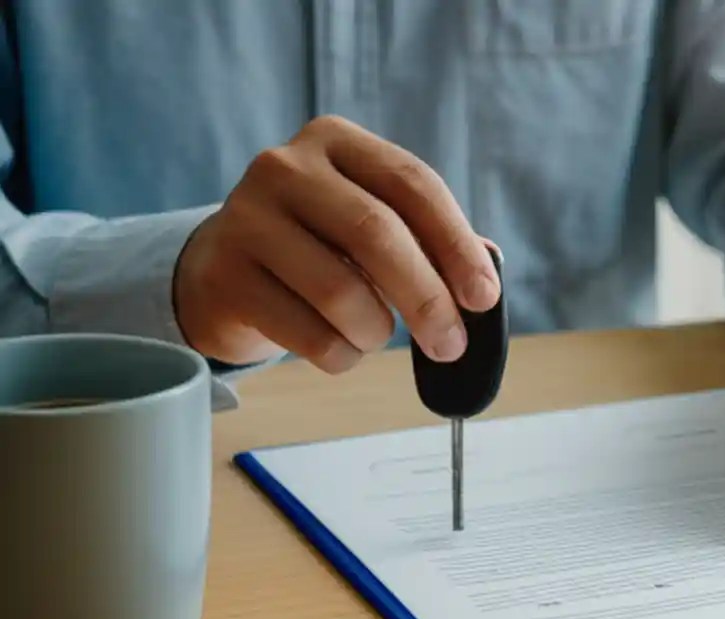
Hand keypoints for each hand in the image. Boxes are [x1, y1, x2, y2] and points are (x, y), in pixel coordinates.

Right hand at [174, 115, 499, 373]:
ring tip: (376, 336)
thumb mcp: (374, 224)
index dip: (457, 245)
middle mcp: (285, 168)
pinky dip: (341, 355)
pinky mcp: (224, 276)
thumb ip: (430, 242)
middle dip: (428, 298)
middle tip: (451, 343)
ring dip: (376, 331)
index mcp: (336, 141)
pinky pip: (307, 334)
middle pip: (376, 233)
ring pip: (340, 291)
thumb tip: (486, 279)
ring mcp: (245, 218)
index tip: (484, 298)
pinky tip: (340, 349)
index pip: (413, 185)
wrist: (224, 273)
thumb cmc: (320, 248)